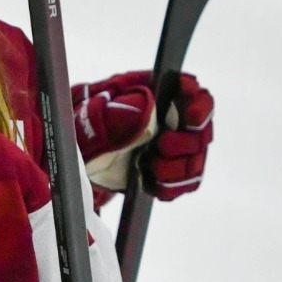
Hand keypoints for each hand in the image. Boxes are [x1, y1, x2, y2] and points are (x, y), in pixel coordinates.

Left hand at [73, 71, 213, 203]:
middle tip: (162, 146)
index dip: (200, 106)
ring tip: (151, 166)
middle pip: (201, 134)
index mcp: (162, 94)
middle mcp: (175, 121)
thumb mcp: (93, 110)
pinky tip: (150, 181)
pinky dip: (169, 187)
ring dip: (176, 169)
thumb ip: (117, 109)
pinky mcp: (168, 174)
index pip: (196, 95)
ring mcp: (175, 149)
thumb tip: (145, 112)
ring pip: (195, 163)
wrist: (80, 151)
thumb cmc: (88, 121)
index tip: (190, 116)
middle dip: (185, 143)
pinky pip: (183, 185)